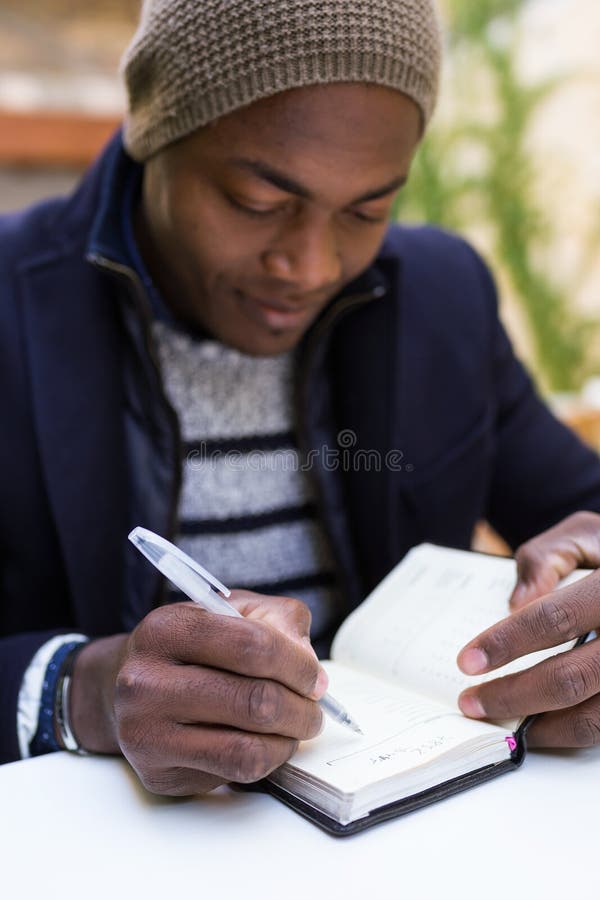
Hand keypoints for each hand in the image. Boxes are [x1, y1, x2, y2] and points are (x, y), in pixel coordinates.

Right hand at [69, 591, 325, 794]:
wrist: (131, 686)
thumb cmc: (193, 647)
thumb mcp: (231, 611)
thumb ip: (278, 620)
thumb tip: (310, 665)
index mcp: (166, 629)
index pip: (252, 646)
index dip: (297, 665)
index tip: (315, 677)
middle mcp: (146, 681)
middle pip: (255, 701)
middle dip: (302, 708)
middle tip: (314, 708)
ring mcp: (146, 732)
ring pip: (248, 748)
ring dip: (289, 740)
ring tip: (297, 727)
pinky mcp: (157, 772)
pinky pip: (234, 774)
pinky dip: (267, 761)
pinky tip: (267, 743)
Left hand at [457, 512, 599, 747]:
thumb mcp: (590, 533)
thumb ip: (547, 557)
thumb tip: (516, 603)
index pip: (554, 619)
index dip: (507, 643)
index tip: (468, 661)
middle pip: (569, 679)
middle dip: (512, 695)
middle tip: (471, 701)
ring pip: (592, 717)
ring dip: (540, 727)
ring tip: (501, 719)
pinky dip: (571, 732)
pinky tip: (542, 725)